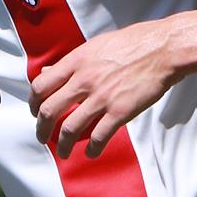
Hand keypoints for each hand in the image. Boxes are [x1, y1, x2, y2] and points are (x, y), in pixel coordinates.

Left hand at [32, 21, 178, 157]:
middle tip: (42, 136)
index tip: (36, 111)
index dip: (34, 102)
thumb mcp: (96, 45)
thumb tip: (50, 70)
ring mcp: (101, 97)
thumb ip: (73, 61)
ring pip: (69, 128)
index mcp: (77, 61)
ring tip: (63, 151)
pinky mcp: (120, 111)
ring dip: (62, 144)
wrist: (163, 49)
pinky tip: (91, 152)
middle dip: (41, 129)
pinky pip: (98, 137)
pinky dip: (91, 149)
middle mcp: (84, 80)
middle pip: (49, 110)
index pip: (41, 85)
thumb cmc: (134, 43)